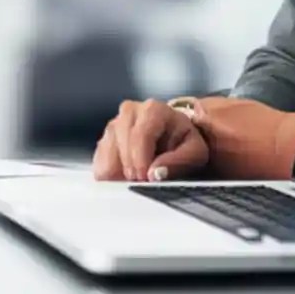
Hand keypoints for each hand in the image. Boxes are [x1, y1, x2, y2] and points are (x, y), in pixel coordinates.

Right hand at [92, 99, 209, 181]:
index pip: (140, 134)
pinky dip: (111, 175)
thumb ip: (179, 161)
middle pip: (121, 140)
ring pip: (106, 152)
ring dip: (119, 171)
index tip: (145, 178)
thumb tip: (155, 174)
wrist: (174, 140)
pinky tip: (126, 179)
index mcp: (154, 109)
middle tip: (141, 183)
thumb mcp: (195, 153)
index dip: (141, 159)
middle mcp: (130, 111)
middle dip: (130, 166)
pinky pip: (99, 162)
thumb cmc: (184, 144)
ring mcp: (113, 125)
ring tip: (136, 181)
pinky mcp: (103, 141)